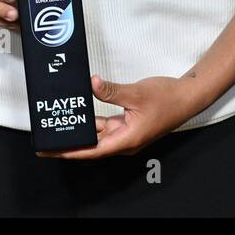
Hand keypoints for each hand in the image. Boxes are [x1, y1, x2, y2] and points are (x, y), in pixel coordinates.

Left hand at [36, 74, 194, 158]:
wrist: (186, 96)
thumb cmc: (167, 99)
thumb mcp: (135, 93)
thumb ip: (111, 91)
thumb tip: (92, 84)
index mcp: (127, 139)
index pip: (92, 150)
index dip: (71, 151)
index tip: (52, 151)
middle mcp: (124, 140)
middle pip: (92, 145)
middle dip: (71, 141)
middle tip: (48, 136)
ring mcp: (126, 133)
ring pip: (98, 134)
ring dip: (81, 130)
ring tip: (60, 123)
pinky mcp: (128, 124)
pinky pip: (106, 125)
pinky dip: (93, 120)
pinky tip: (80, 112)